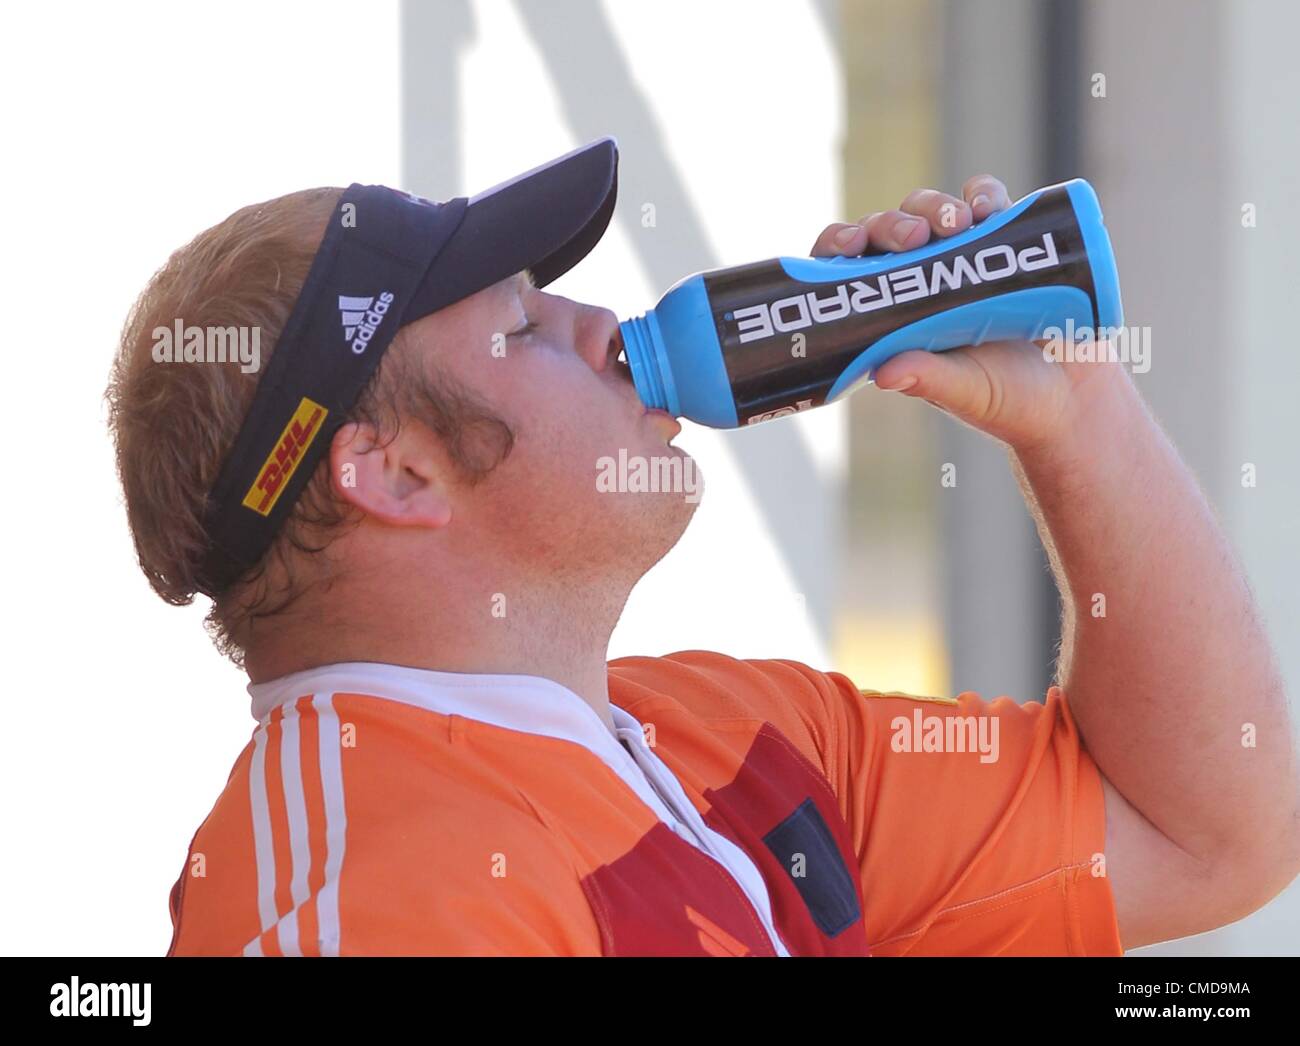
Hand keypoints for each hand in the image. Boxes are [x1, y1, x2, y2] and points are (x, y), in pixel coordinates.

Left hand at [809, 175, 1127, 451]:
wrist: (1077, 397)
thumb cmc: (1009, 402)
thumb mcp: (965, 392)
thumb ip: (928, 380)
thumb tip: (882, 373)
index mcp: (895, 315)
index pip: (852, 267)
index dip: (841, 246)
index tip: (850, 245)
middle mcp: (924, 281)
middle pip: (891, 233)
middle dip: (895, 224)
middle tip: (915, 237)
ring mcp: (965, 257)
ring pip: (933, 211)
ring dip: (936, 206)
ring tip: (959, 221)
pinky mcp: (1010, 241)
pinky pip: (989, 202)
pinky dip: (985, 195)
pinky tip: (989, 206)